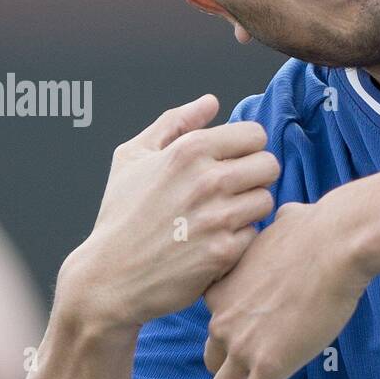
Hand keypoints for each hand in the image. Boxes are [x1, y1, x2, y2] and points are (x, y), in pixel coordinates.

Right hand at [58, 95, 279, 329]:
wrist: (110, 277)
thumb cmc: (121, 214)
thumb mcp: (133, 157)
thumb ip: (174, 122)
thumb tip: (211, 102)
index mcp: (189, 150)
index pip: (255, 134)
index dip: (246, 148)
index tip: (231, 163)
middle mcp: (208, 180)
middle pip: (269, 165)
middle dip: (254, 177)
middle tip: (232, 192)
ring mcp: (218, 218)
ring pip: (266, 201)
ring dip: (249, 209)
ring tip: (221, 218)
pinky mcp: (225, 253)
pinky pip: (256, 235)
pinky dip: (241, 240)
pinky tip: (216, 243)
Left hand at [203, 195, 370, 378]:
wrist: (334, 245)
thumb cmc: (316, 229)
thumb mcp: (282, 223)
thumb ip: (277, 229)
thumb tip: (291, 215)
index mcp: (222, 287)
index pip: (214, 319)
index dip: (230, 327)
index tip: (242, 332)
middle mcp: (222, 318)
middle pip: (212, 356)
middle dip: (226, 367)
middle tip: (242, 374)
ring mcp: (242, 345)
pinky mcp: (267, 367)